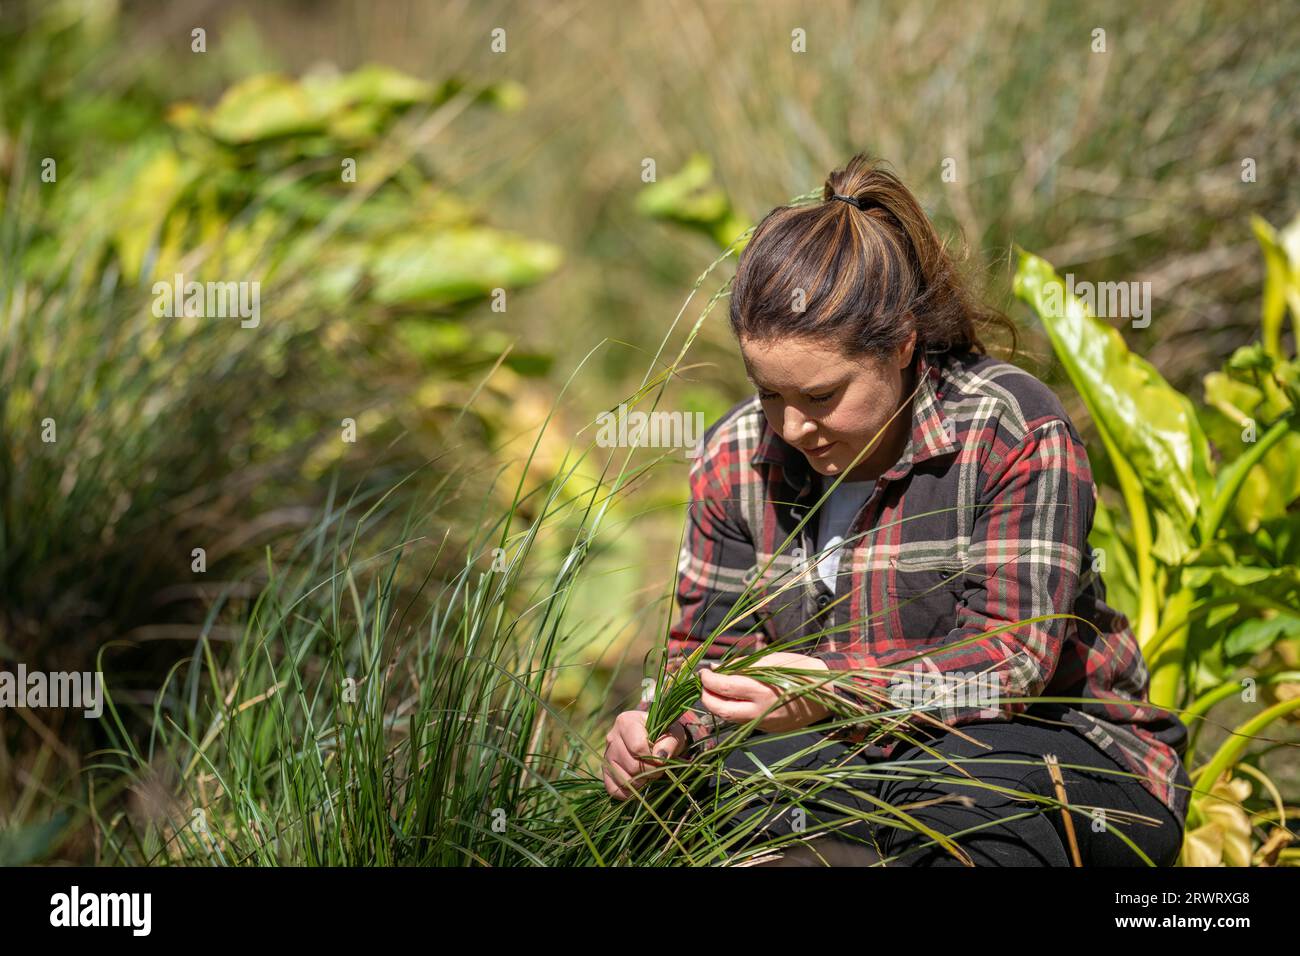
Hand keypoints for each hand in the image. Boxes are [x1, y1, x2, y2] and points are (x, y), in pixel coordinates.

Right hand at [603, 710, 688, 800]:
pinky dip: (629, 793)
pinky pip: (614, 790)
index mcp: (626, 722)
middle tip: (659, 769)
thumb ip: (669, 742)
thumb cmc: (665, 734)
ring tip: (649, 775)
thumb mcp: (674, 733)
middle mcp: (612, 738)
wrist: (656, 739)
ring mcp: (607, 756)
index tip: (662, 759)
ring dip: (642, 783)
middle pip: (631, 765)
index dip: (654, 759)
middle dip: (650, 772)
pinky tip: (639, 784)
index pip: (637, 747)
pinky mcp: (605, 773)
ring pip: (624, 779)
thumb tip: (659, 757)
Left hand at [699, 652, 831, 732]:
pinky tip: (734, 700)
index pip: (723, 687)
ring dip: (718, 705)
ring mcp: (764, 723)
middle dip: (706, 697)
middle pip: (720, 710)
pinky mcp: (769, 729)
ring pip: (730, 719)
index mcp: (761, 690)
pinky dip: (734, 711)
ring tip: (716, 691)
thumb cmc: (800, 669)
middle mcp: (760, 711)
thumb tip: (718, 668)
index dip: (708, 679)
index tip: (704, 671)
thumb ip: (743, 666)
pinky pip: (744, 722)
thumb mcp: (771, 660)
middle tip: (704, 684)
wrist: (829, 692)